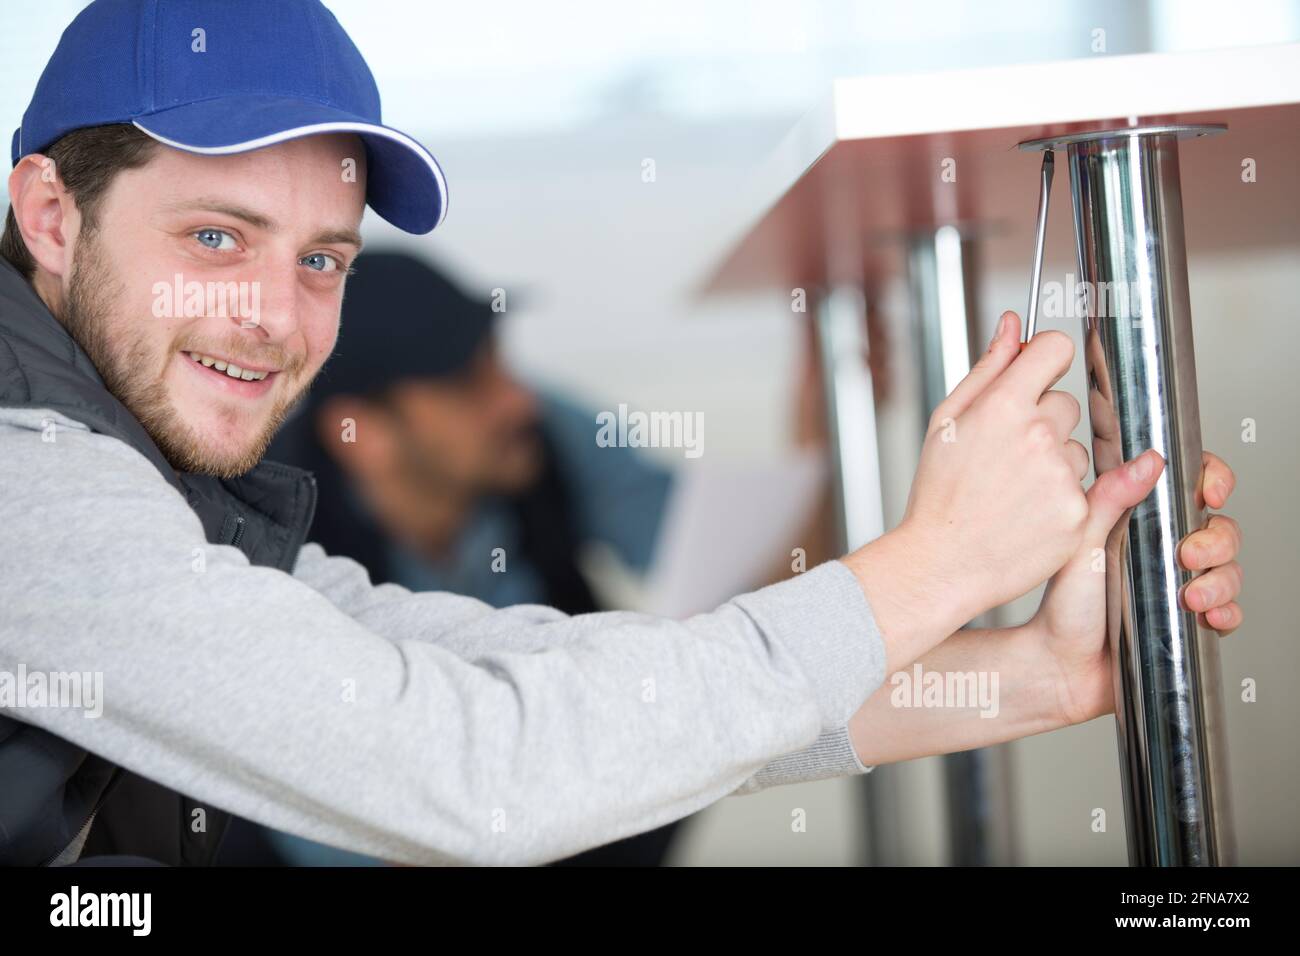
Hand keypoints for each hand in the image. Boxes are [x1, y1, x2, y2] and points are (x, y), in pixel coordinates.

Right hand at [847, 310, 1089, 668]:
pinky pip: (1086, 488)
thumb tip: (1013, 325)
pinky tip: (1027, 513)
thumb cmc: (938, 496)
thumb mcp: (946, 423)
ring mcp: (1061, 477)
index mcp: (1001, 406)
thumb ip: (987, 369)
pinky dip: (1062, 499)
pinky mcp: (1079, 513)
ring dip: (1054, 463)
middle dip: (1042, 422)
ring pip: (1076, 449)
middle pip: (1067, 403)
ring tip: (1012, 491)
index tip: (1040, 374)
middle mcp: (1037, 436)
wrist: (942, 564)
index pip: (1056, 349)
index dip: (1047, 360)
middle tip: (1005, 456)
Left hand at [1035, 450, 1242, 725]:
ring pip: (1229, 570)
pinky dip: (1227, 612)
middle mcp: (1164, 552)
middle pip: (1220, 529)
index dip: (1211, 482)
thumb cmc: (1063, 608)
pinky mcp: (1188, 621)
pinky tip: (1209, 617)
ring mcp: (1178, 586)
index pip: (1190, 489)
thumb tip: (1149, 460)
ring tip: (1190, 596)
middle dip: (1216, 540)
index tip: (1210, 492)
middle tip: (1187, 555)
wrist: (1061, 667)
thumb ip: (1110, 498)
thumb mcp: (1082, 543)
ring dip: (1221, 581)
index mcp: (1141, 524)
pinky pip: (1227, 611)